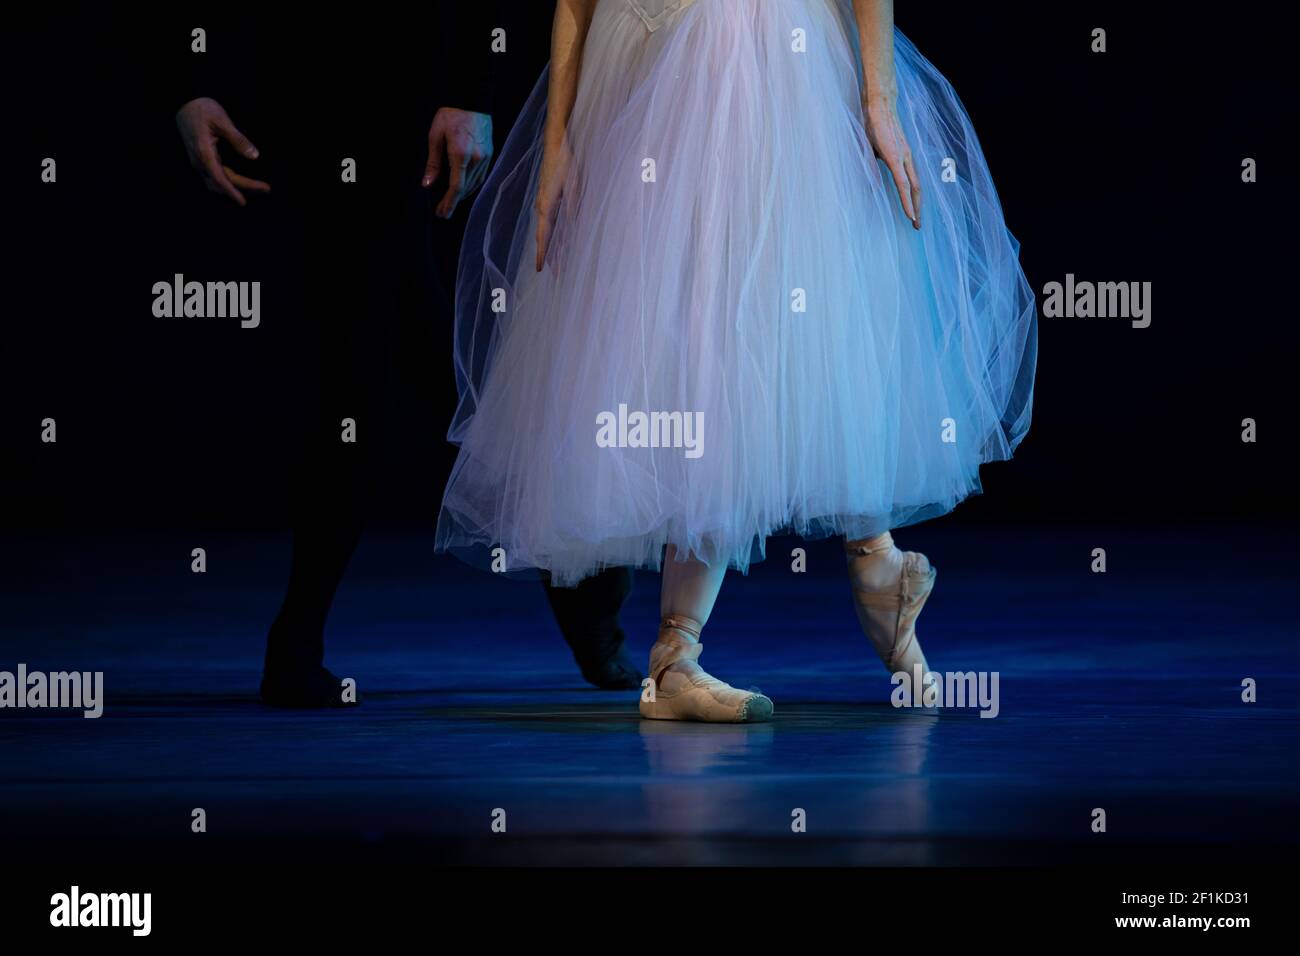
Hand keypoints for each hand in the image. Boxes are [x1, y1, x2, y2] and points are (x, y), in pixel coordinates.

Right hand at [175, 97, 269, 206]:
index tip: (243, 202)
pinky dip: (230, 183)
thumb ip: (238, 139)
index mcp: (204, 154)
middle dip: (244, 189)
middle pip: (222, 184)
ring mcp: (199, 162)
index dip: (232, 192)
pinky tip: (242, 183)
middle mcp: (200, 162)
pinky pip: (216, 177)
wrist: (184, 103)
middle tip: (266, 189)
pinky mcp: (202, 160)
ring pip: (219, 182)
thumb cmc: (203, 109)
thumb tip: (254, 156)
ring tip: (259, 188)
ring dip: (238, 188)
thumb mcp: (222, 120)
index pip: (219, 180)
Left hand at [422, 107, 492, 218]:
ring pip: (474, 184)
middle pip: (465, 189)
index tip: (442, 213)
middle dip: (453, 202)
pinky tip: (464, 188)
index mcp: (460, 154)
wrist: (472, 99)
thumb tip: (428, 184)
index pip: (456, 187)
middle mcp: (476, 159)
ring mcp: (485, 157)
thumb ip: (433, 162)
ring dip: (462, 195)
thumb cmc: (450, 115)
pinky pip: (481, 176)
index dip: (449, 203)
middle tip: (442, 212)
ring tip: (450, 201)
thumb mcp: (435, 136)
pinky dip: (472, 185)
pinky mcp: (489, 154)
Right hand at [535, 137, 572, 272]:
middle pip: (545, 237)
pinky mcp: (548, 196)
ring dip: (552, 245)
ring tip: (558, 261)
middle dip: (550, 256)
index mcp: (546, 207)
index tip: (540, 270)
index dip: (542, 255)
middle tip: (556, 273)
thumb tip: (573, 226)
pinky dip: (554, 232)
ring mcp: (544, 202)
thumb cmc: (565, 163)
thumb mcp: (574, 185)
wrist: (555, 144)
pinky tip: (559, 238)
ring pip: (548, 230)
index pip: (543, 237)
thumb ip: (573, 207)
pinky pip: (550, 220)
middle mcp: (542, 207)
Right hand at [864, 98, 920, 229]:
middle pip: (916, 189)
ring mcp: (903, 159)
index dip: (912, 198)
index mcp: (902, 157)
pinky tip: (910, 213)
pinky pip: (903, 184)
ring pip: (913, 189)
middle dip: (917, 208)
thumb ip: (876, 165)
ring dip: (915, 208)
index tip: (912, 213)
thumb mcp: (874, 149)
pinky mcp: (896, 158)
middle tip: (916, 226)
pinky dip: (907, 200)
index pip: (910, 182)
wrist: (878, 104)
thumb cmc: (874, 124)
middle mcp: (907, 159)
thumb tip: (873, 180)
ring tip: (915, 223)